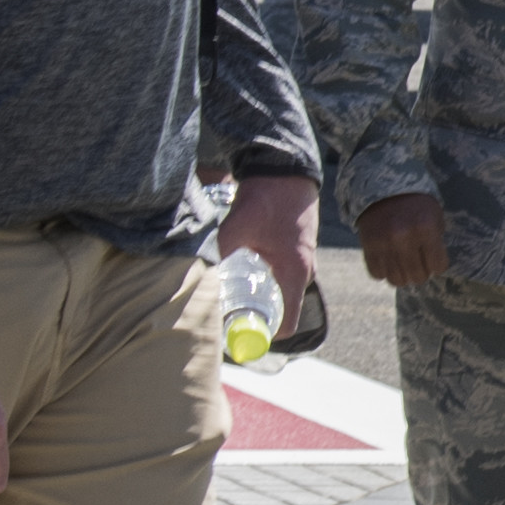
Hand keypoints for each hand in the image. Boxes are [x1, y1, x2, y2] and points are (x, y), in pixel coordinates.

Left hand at [225, 170, 328, 347]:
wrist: (286, 169)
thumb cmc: (268, 197)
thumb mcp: (238, 226)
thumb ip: (220, 250)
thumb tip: (200, 273)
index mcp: (295, 273)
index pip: (286, 324)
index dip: (261, 335)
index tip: (236, 333)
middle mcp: (304, 272)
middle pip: (280, 310)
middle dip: (253, 315)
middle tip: (226, 311)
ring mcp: (303, 262)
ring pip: (279, 292)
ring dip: (258, 294)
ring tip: (232, 287)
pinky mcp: (296, 251)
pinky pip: (281, 276)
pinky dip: (263, 277)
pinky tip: (243, 264)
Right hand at [355, 192, 449, 289]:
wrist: (384, 188)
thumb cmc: (416, 206)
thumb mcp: (435, 217)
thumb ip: (437, 243)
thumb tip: (432, 270)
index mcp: (426, 228)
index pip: (439, 266)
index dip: (438, 263)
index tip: (433, 256)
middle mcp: (404, 237)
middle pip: (418, 277)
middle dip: (421, 272)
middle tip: (418, 260)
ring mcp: (383, 242)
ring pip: (397, 280)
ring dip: (403, 275)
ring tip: (404, 262)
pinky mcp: (367, 245)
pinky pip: (377, 274)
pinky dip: (384, 271)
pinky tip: (389, 259)